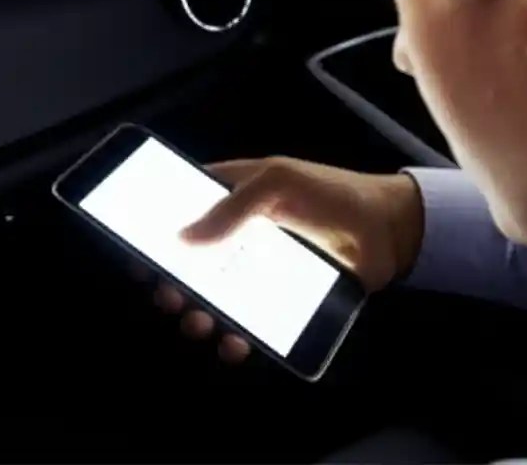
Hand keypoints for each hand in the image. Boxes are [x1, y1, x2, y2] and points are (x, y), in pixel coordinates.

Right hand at [155, 157, 423, 362]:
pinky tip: (234, 343)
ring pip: (213, 295)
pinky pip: (247, 320)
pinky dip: (234, 336)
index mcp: (229, 192)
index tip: (137, 253)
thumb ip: (230, 209)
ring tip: (200, 323)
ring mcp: (256, 266)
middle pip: (188, 260)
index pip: (178, 209)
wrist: (389, 231)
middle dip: (171, 281)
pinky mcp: (278, 297)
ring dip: (198, 313)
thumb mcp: (277, 184)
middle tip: (169, 296)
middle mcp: (237, 231)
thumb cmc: (331, 194)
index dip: (155, 230)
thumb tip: (182, 240)